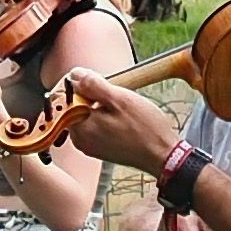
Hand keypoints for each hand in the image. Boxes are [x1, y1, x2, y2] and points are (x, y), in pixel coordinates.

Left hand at [55, 68, 181, 174]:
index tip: (103, 86)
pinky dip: (107, 119)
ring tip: (124, 111)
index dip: (84, 86)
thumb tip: (75, 74)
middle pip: (76, 106)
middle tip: (118, 100)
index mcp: (79, 126)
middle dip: (94, 97)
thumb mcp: (120, 99)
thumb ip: (93, 85)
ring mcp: (88, 146)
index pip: (66, 97)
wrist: (164, 156)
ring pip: (87, 116)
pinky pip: (95, 127)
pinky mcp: (99, 150)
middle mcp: (78, 139)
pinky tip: (124, 121)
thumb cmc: (145, 129)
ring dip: (102, 107)